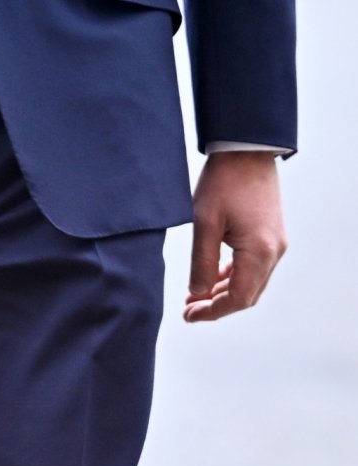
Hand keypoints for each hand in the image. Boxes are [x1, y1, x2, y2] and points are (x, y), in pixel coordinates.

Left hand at [183, 151, 286, 324]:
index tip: (188, 315)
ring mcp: (276, 244)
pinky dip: (234, 276)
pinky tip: (212, 277)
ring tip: (195, 296)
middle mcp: (274, 252)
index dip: (212, 312)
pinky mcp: (272, 235)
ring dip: (224, 292)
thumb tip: (198, 294)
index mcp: (260, 252)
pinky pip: (254, 266)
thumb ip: (201, 262)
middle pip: (247, 294)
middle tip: (188, 309)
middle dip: (217, 305)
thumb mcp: (204, 223)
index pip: (238, 298)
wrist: (247, 150)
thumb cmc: (224, 182)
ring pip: (251, 282)